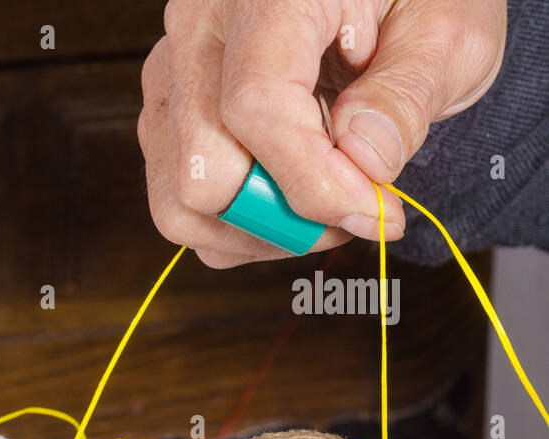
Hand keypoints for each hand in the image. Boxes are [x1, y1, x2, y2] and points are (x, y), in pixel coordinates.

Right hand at [137, 0, 506, 266]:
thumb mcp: (448, 30)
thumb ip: (406, 96)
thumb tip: (362, 161)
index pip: (256, 107)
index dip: (313, 180)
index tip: (372, 210)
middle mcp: (200, 29)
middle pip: (201, 168)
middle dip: (284, 215)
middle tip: (357, 211)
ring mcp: (173, 75)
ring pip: (180, 200)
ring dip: (257, 232)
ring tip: (324, 209)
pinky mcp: (168, 114)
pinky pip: (179, 205)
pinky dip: (237, 229)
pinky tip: (289, 201)